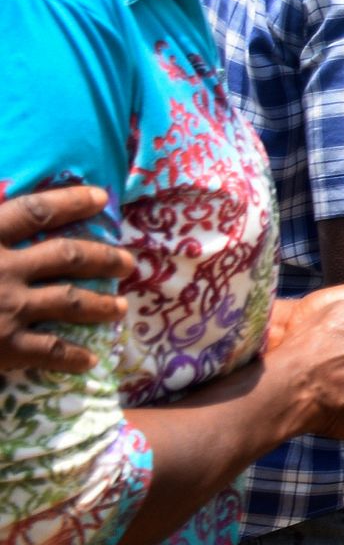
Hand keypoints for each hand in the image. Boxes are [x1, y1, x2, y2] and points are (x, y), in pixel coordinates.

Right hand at [0, 185, 130, 372]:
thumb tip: (2, 184)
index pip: (35, 210)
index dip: (71, 201)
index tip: (101, 198)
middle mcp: (0, 268)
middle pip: (66, 255)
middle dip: (102, 256)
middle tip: (128, 260)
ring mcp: (5, 308)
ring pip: (69, 301)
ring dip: (100, 303)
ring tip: (120, 306)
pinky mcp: (3, 346)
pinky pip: (49, 350)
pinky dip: (73, 356)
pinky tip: (90, 360)